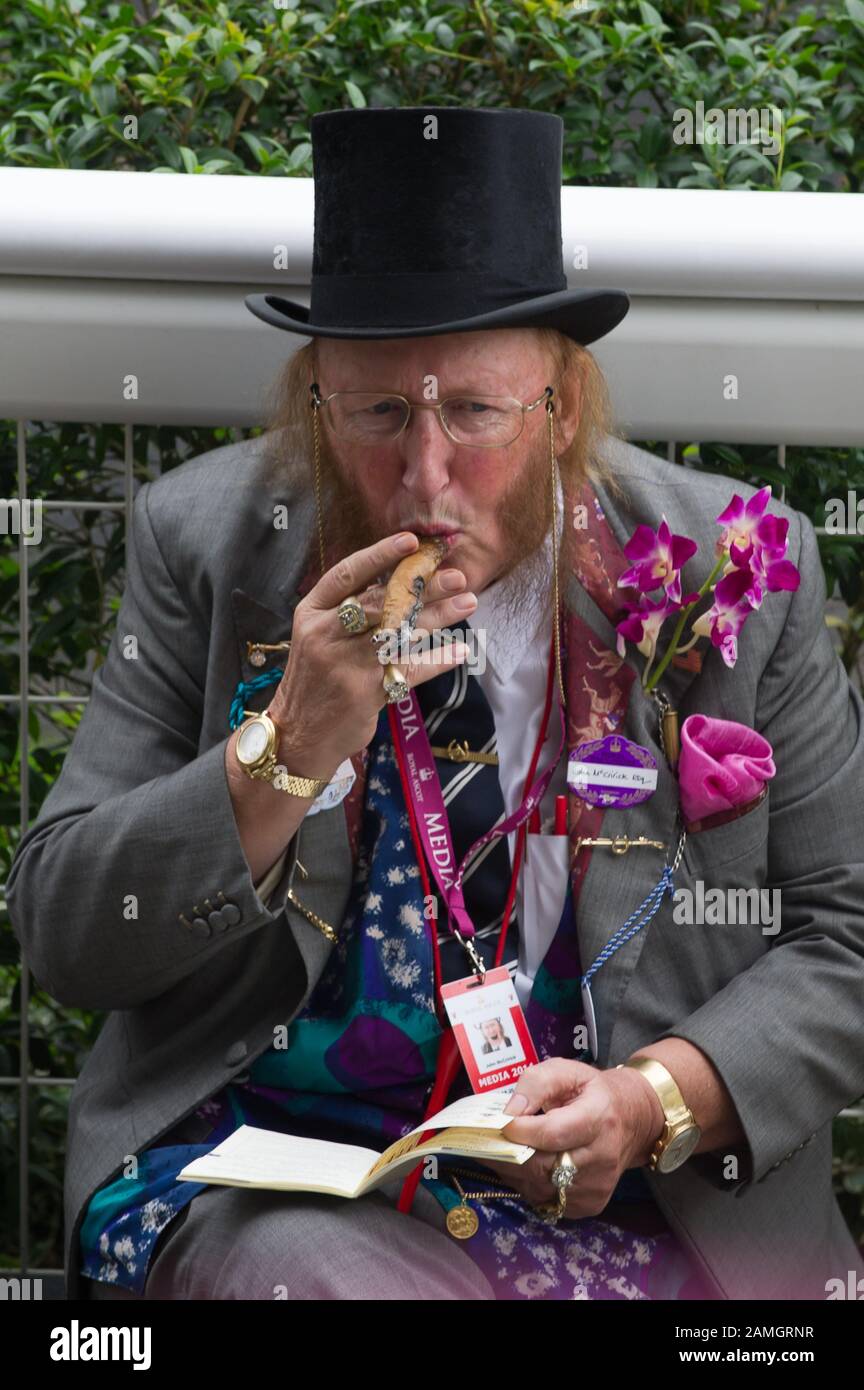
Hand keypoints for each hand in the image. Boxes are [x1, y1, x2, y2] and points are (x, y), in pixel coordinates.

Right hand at [268, 532, 477, 773]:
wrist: (298, 733)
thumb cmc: (315, 677)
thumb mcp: (317, 635)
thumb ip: (349, 609)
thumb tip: (400, 579)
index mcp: (312, 612)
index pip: (348, 574)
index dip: (380, 555)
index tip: (412, 541)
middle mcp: (326, 635)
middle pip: (381, 602)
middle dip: (424, 587)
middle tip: (457, 576)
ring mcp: (345, 665)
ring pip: (399, 633)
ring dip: (438, 617)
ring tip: (468, 603)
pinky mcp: (365, 694)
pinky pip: (409, 671)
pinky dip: (437, 660)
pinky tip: (461, 650)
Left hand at [474, 1058, 664, 1218]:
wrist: (631, 1121)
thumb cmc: (592, 1092)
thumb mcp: (567, 1071)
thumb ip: (536, 1083)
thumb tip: (510, 1112)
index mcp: (599, 1118)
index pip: (554, 1133)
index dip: (522, 1131)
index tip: (501, 1122)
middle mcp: (603, 1157)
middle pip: (542, 1165)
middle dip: (509, 1154)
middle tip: (488, 1140)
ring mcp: (597, 1186)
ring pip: (539, 1187)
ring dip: (514, 1171)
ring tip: (501, 1151)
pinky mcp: (590, 1204)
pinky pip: (546, 1199)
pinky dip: (527, 1184)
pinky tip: (523, 1166)